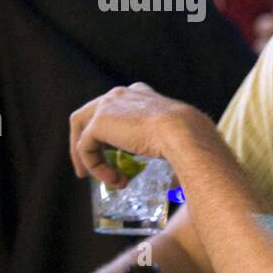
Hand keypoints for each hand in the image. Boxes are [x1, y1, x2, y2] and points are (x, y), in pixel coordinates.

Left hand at [69, 82, 203, 186]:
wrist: (183, 132)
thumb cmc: (188, 136)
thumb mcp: (173, 135)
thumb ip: (161, 142)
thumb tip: (174, 178)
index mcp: (139, 92)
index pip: (113, 109)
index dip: (109, 132)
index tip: (114, 153)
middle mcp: (119, 94)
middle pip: (88, 117)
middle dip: (87, 144)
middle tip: (90, 168)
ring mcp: (106, 106)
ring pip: (83, 134)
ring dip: (90, 160)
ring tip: (103, 180)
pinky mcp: (98, 123)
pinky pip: (86, 149)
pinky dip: (96, 167)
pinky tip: (113, 179)